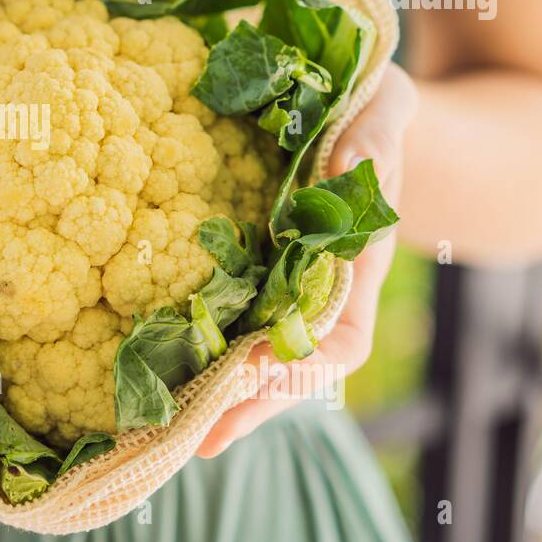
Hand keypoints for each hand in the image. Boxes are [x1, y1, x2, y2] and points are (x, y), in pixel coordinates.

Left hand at [196, 63, 417, 457]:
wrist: (358, 109)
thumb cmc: (374, 108)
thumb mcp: (385, 105)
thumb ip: (377, 133)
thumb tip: (350, 162)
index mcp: (360, 264)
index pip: (345, 338)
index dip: (306, 364)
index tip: (256, 370)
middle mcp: (321, 289)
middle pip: (291, 370)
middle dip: (249, 405)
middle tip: (199, 437)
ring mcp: (282, 285)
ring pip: (254, 357)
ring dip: (219, 394)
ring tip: (168, 431)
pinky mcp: (247, 269)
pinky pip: (226, 317)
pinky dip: (198, 349)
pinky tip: (156, 374)